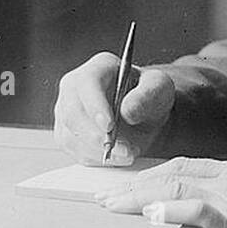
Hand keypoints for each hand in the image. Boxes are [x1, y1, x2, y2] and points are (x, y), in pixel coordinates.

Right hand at [53, 53, 175, 165]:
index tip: (110, 126)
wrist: (145, 117)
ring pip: (71, 136)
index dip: (95, 106)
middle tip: (125, 150)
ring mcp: (66, 111)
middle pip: (72, 113)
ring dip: (100, 151)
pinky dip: (96, 159)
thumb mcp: (160, 89)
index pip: (87, 83)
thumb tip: (127, 110)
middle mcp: (75, 86)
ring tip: (128, 154)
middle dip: (98, 136)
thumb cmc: (150, 96)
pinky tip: (117, 157)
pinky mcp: (66, 134)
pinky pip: (74, 151)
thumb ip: (148, 95)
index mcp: (99, 67)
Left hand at [93, 157, 226, 227]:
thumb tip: (189, 212)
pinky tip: (148, 212)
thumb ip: (224, 205)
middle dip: (134, 184)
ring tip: (112, 205)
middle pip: (172, 170)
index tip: (126, 187)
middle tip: (105, 196)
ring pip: (175, 184)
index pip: (183, 165)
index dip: (150, 174)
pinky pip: (195, 207)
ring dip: (138, 196)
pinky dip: (168, 207)